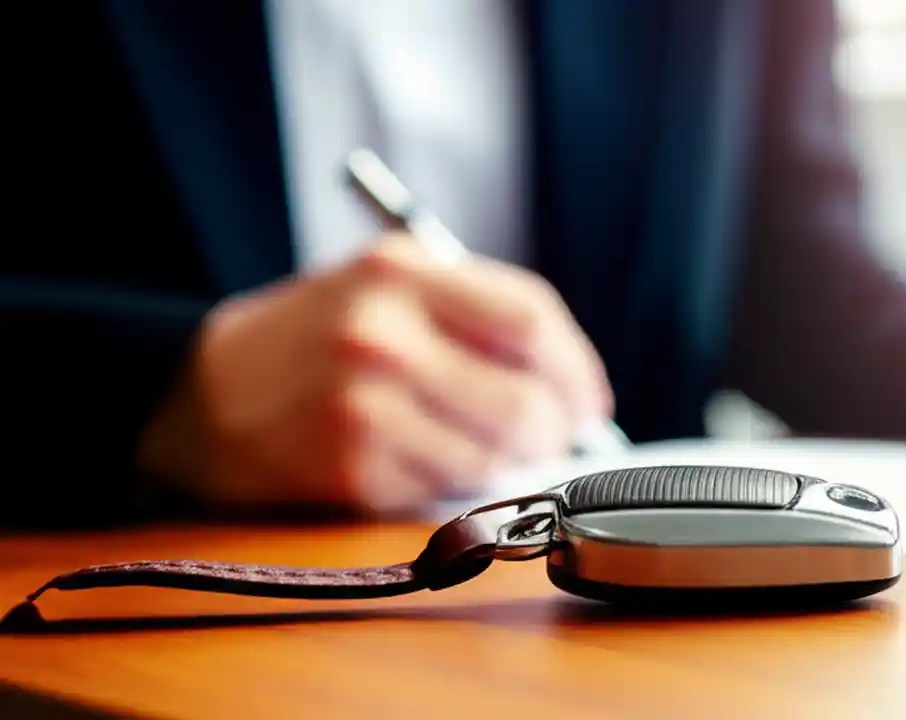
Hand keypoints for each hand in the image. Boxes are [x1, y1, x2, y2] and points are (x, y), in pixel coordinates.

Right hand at [139, 236, 612, 515]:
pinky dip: (450, 484)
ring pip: (494, 455)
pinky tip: (418, 462)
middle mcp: (384, 331)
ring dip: (502, 462)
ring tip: (472, 446)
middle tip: (551, 439)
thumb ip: (474, 318)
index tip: (589, 402)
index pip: (531, 320)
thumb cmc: (312, 342)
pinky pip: (444, 488)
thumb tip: (569, 388)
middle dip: (555, 431)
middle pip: (527, 399)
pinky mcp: (350, 466)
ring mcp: (364, 402)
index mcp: (401, 271)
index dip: (576, 369)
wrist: (198, 396)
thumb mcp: (384, 289)